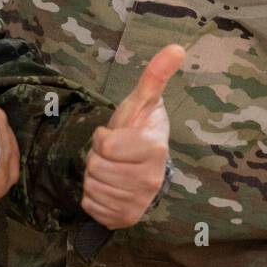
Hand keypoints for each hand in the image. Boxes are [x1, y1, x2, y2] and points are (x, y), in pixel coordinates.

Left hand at [81, 43, 184, 228]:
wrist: (142, 165)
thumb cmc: (139, 129)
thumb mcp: (142, 101)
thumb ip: (155, 75)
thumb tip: (176, 47)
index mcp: (155, 150)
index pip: (105, 146)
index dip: (102, 137)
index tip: (115, 135)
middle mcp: (151, 181)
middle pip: (95, 168)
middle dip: (97, 157)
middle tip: (112, 154)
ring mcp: (139, 203)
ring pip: (91, 186)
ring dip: (94, 175)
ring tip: (111, 168)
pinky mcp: (125, 219)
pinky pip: (90, 205)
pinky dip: (92, 195)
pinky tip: (107, 186)